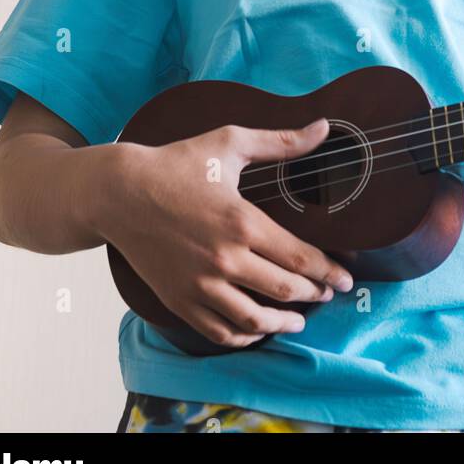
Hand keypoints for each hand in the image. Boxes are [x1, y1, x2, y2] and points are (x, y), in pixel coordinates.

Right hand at [105, 117, 353, 347]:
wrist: (119, 192)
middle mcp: (223, 259)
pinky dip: (242, 336)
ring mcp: (199, 285)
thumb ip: (281, 141)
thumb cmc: (176, 164)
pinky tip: (255, 330)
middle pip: (283, 290)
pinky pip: (217, 331)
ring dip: (282, 324)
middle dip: (313, 296)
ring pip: (252, 319)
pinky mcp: (179, 300)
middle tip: (328, 296)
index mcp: (242, 222)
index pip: (299, 259)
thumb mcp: (230, 143)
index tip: (344, 279)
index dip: (328, 272)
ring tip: (297, 321)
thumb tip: (324, 127)